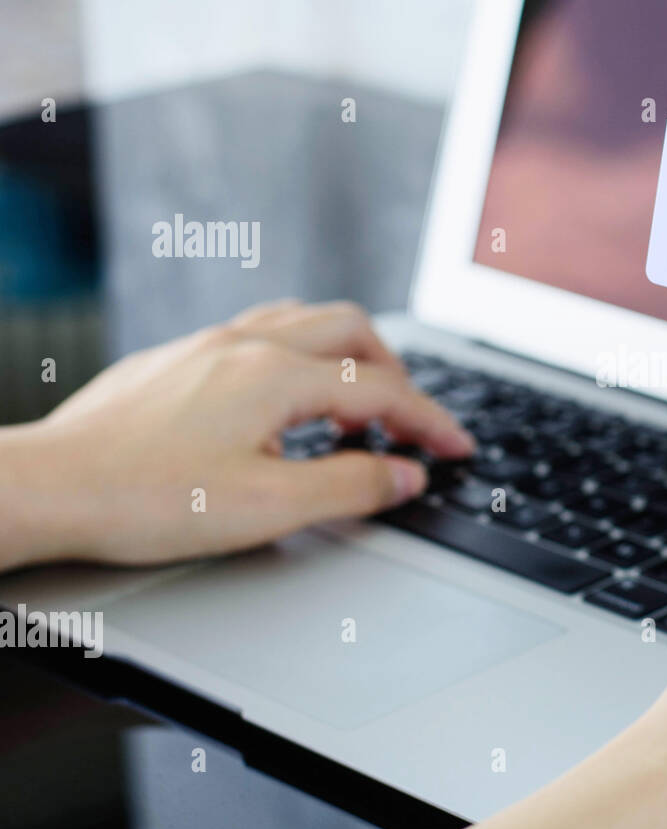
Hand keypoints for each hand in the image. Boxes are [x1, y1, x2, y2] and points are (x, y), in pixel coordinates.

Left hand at [0, 300, 473, 569]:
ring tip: (352, 411)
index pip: (382, 391)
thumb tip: (405, 474)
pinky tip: (283, 402)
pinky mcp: (176, 360)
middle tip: (408, 422)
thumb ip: (351, 486)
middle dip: (396, 373)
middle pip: (352, 330)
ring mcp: (206, 345)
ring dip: (346, 358)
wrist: (48, 486)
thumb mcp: (269, 508)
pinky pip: (260, 332)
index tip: (456, 448)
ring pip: (303, 320)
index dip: (430, 421)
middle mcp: (246, 345)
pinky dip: (300, 357)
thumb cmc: (143, 498)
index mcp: (277, 376)